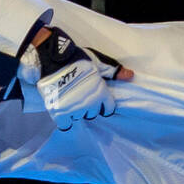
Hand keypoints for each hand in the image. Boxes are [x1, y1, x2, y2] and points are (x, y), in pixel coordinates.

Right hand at [18, 26, 133, 129]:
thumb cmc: (77, 59)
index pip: (108, 108)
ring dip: (75, 111)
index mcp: (101, 93)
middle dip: (88, 107)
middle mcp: (89, 104)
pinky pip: (65, 124)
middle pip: (92, 113)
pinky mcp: (59, 112)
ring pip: (78, 117)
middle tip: (80, 96)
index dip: (103, 105)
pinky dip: (64, 119)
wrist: (53, 59)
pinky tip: (62, 111)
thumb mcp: (98, 63)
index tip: (97, 102)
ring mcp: (74, 109)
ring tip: (69, 99)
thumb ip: (113, 71)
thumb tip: (130, 75)